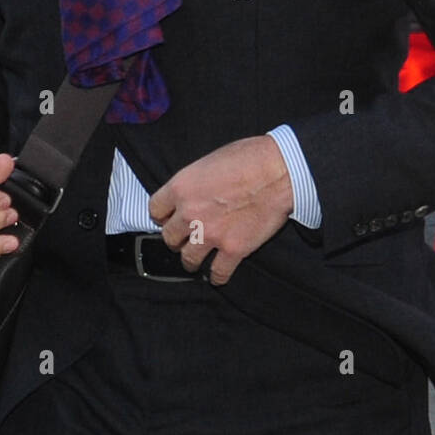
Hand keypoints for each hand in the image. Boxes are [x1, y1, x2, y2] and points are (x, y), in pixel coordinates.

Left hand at [148, 135, 293, 285]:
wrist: (278, 171)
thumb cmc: (249, 158)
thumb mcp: (210, 161)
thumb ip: (195, 182)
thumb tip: (194, 194)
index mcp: (181, 187)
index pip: (155, 210)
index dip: (163, 216)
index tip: (169, 219)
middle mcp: (190, 213)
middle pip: (169, 237)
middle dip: (176, 238)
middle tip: (184, 239)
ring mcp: (211, 233)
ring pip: (188, 258)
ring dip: (191, 260)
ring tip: (196, 260)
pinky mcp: (233, 249)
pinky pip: (218, 272)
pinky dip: (218, 277)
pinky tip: (218, 275)